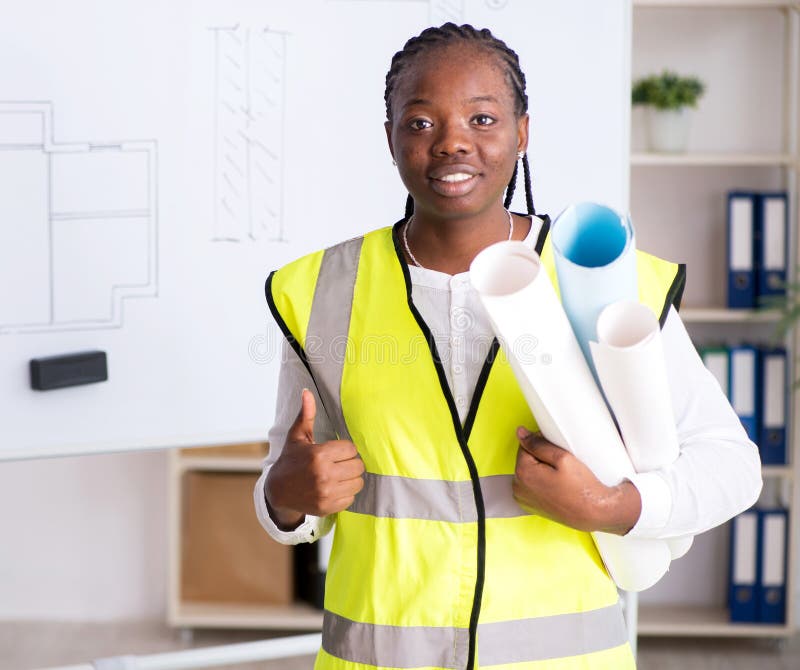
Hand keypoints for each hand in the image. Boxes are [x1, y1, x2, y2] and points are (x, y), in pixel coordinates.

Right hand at [265, 389, 365, 528]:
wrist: (278, 491)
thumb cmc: (291, 459)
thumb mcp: (297, 436)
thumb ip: (306, 415)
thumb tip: (307, 392)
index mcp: (319, 455)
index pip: (351, 449)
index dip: (345, 449)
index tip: (336, 451)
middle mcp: (324, 475)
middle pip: (358, 466)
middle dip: (350, 463)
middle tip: (339, 463)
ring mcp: (326, 493)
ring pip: (358, 482)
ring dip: (351, 478)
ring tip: (338, 475)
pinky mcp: (328, 507)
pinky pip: (351, 498)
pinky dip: (346, 493)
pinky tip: (334, 487)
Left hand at [512, 427, 640, 534]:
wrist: (594, 512)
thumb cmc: (582, 489)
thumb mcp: (562, 457)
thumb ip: (538, 443)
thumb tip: (521, 433)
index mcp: (523, 473)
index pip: (525, 446)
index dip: (542, 444)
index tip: (557, 452)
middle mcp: (518, 488)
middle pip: (525, 459)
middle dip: (540, 458)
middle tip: (561, 466)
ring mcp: (523, 499)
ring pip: (528, 472)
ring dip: (540, 470)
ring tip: (560, 477)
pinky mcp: (529, 506)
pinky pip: (530, 485)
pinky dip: (540, 482)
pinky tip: (555, 485)